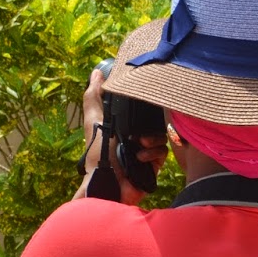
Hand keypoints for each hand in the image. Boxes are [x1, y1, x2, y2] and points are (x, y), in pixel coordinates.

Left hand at [75, 66, 166, 205]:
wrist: (107, 184)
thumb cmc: (97, 153)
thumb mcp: (94, 120)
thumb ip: (94, 97)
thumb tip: (97, 72)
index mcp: (120, 125)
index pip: (136, 109)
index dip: (140, 103)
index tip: (144, 96)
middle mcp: (133, 136)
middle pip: (152, 120)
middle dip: (149, 122)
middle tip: (140, 126)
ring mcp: (144, 150)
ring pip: (160, 135)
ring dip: (151, 138)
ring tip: (139, 142)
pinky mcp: (154, 163)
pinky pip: (163, 151)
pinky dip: (153, 152)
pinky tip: (141, 156)